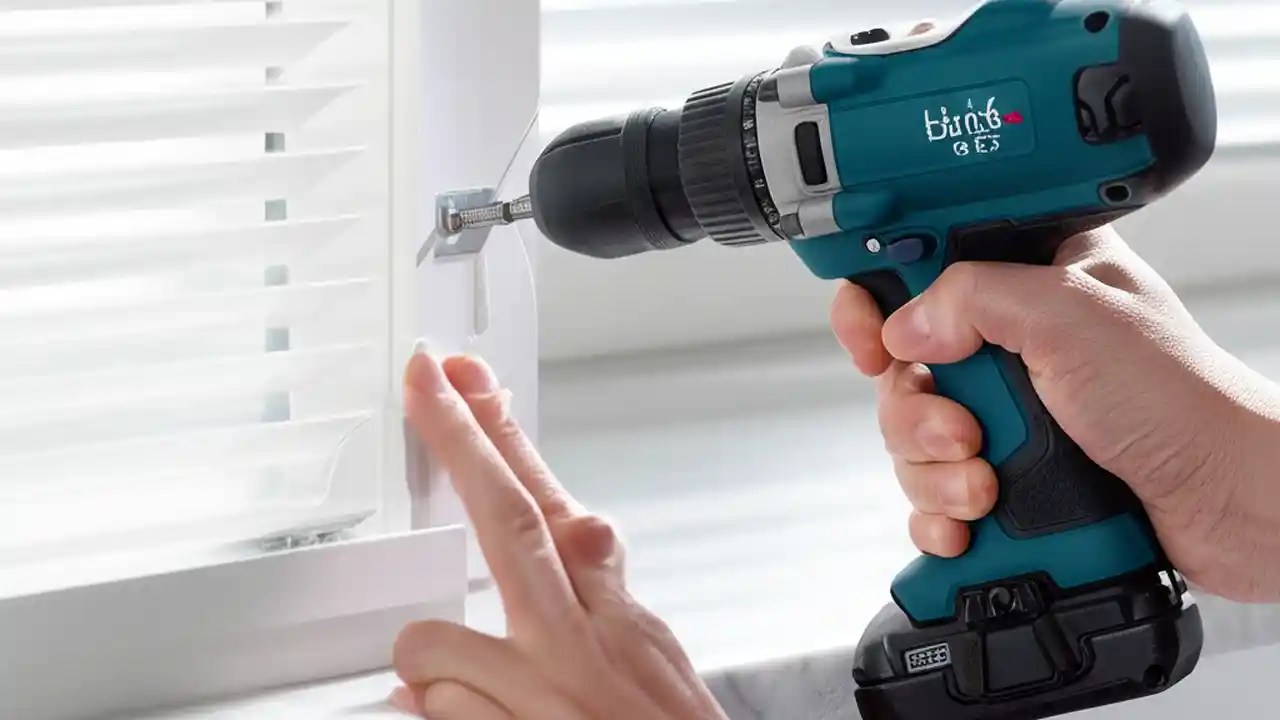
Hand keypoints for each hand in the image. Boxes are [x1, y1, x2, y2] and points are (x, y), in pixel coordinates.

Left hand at [388, 350, 726, 719]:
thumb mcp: (647, 653)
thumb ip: (596, 591)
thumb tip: (565, 536)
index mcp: (613, 611)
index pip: (548, 503)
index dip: (501, 436)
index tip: (467, 383)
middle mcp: (579, 637)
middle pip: (506, 517)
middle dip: (460, 438)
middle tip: (427, 381)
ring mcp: (543, 688)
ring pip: (434, 642)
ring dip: (444, 673)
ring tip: (492, 701)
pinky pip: (434, 710)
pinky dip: (446, 716)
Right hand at [830, 227, 1279, 601]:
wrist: (1230, 502)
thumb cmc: (1182, 399)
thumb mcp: (1073, 316)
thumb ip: (974, 298)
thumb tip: (904, 327)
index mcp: (1030, 276)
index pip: (920, 268)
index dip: (879, 301)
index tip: (870, 340)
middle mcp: (1012, 344)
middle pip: (904, 369)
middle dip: (917, 411)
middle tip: (962, 431)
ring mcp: (1010, 413)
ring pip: (913, 439)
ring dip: (935, 471)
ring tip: (987, 485)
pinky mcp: (1009, 475)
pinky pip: (933, 495)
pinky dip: (940, 515)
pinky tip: (971, 523)